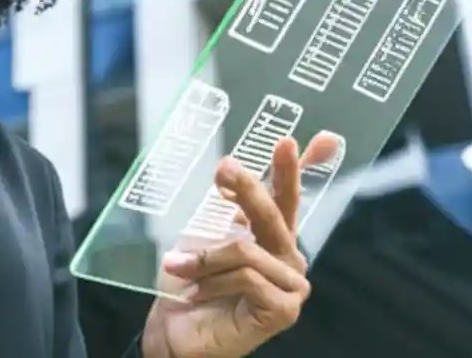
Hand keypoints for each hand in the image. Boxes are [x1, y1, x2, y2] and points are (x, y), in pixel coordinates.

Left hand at [140, 132, 339, 357]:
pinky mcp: (284, 309)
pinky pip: (246, 277)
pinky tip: (196, 291)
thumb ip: (227, 207)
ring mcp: (291, 286)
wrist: (173, 332)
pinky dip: (213, 280)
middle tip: (224, 168)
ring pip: (247, 249)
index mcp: (273, 237)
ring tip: (179, 266)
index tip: (297, 139)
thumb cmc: (190, 285)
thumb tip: (233, 170)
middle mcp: (288, 259)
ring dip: (205, 258)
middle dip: (248, 188)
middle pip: (272, 214)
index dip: (295, 168)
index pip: (286, 196)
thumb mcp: (204, 233)